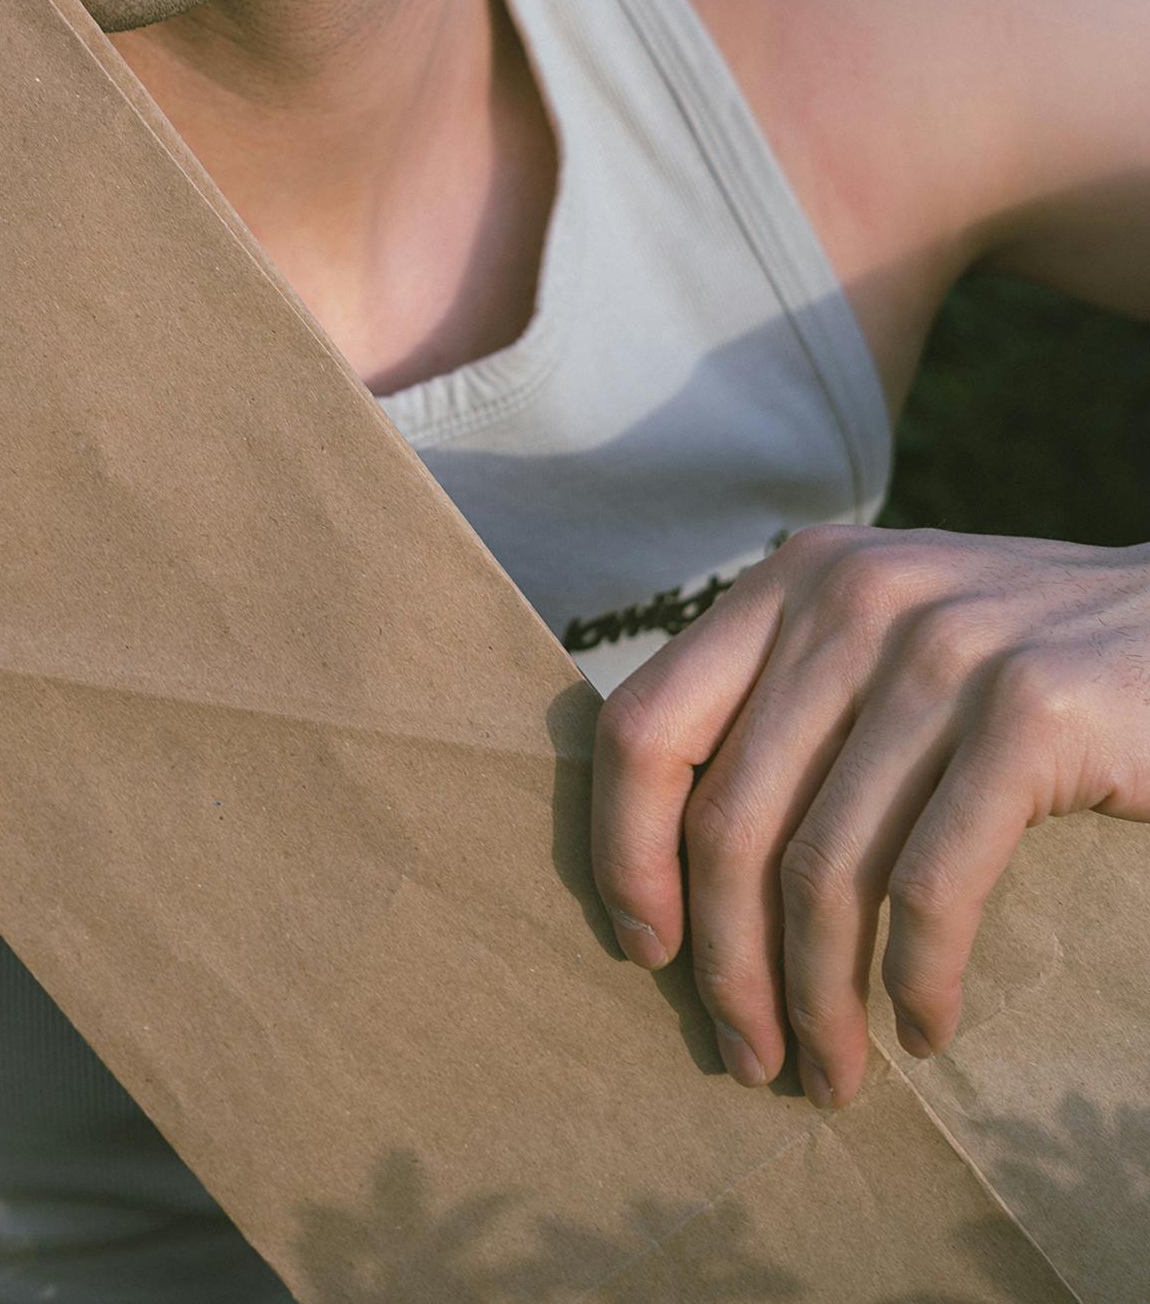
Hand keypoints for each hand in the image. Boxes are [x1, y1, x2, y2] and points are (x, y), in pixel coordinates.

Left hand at [590, 523, 1149, 1108]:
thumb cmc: (1031, 661)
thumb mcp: (888, 639)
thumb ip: (794, 698)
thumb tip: (674, 855)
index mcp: (792, 582)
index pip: (644, 725)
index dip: (623, 852)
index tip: (647, 950)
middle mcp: (848, 600)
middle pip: (727, 819)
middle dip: (726, 966)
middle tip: (748, 1059)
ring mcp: (939, 650)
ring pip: (822, 869)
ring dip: (816, 1001)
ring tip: (830, 1072)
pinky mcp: (1030, 715)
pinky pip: (930, 886)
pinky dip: (916, 980)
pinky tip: (925, 1028)